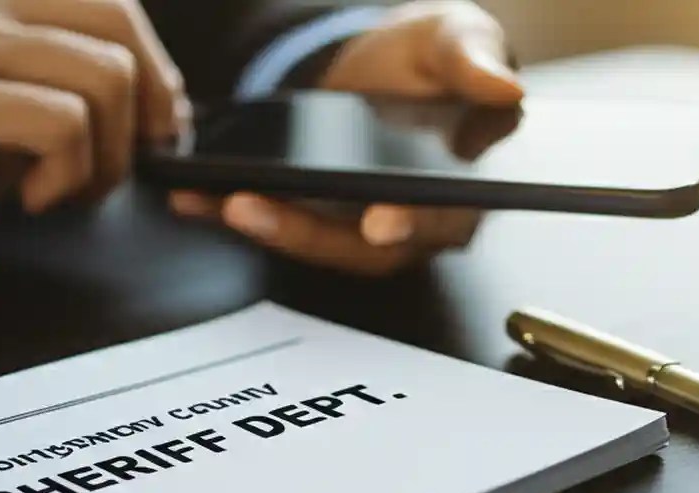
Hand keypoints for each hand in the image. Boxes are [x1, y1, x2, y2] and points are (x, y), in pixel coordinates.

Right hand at [0, 0, 186, 267]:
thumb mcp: (1, 108)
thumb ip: (64, 89)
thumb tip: (155, 111)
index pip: (114, 3)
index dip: (157, 72)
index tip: (155, 133)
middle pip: (121, 27)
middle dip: (148, 111)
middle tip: (119, 169)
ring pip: (104, 76)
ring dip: (108, 156)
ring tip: (65, 192)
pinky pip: (61, 121)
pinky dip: (70, 173)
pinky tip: (34, 199)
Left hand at [170, 0, 521, 275]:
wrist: (387, 61)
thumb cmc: (436, 58)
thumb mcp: (458, 39)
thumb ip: (475, 62)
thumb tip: (505, 86)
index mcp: (460, 190)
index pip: (443, 219)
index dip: (414, 223)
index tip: (383, 223)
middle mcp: (408, 221)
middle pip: (361, 247)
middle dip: (305, 233)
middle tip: (254, 209)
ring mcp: (355, 225)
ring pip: (312, 242)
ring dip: (262, 227)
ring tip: (217, 199)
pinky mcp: (312, 216)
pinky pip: (274, 221)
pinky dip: (229, 212)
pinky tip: (193, 196)